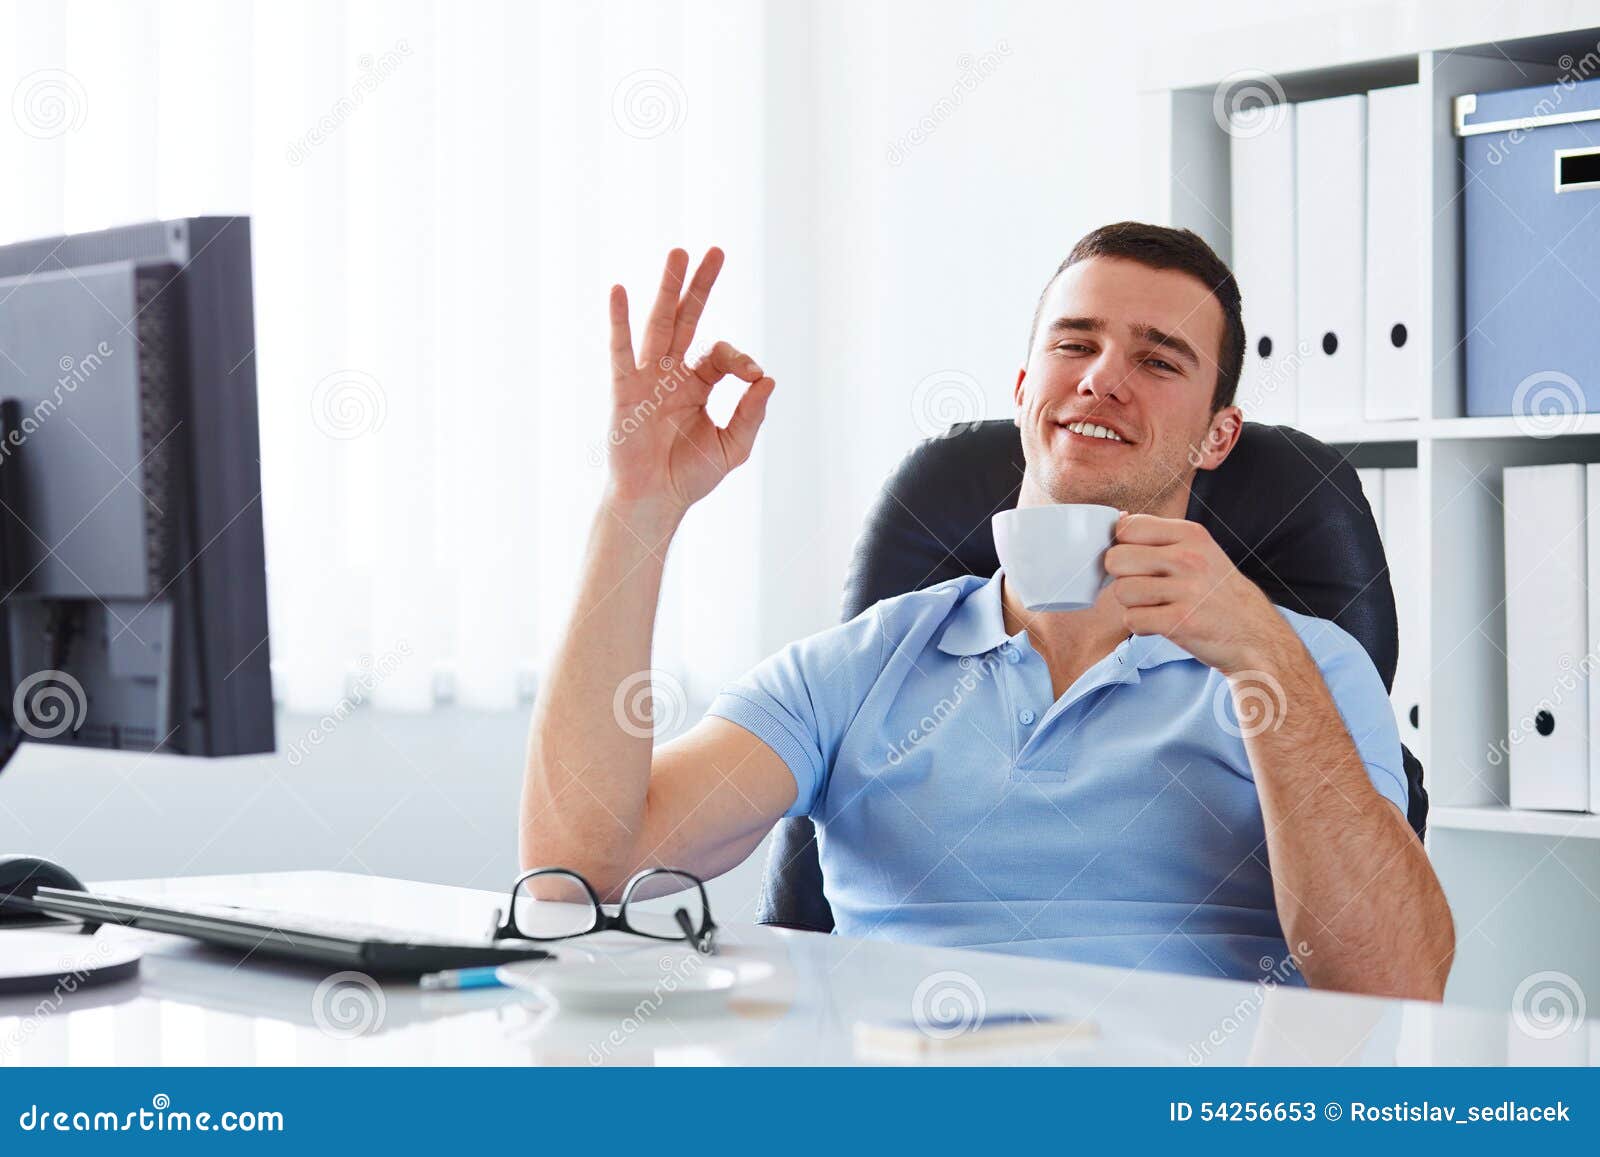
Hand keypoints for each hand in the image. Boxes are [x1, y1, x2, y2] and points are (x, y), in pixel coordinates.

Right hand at [604, 248, 775, 522]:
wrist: (655, 503)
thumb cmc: (689, 476)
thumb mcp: (733, 446)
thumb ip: (752, 413)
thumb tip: (768, 378)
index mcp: (696, 385)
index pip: (721, 354)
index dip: (741, 359)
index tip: (753, 375)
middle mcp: (671, 375)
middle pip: (687, 319)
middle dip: (700, 285)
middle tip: (715, 250)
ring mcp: (646, 379)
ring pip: (659, 324)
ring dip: (668, 288)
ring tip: (678, 252)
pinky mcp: (625, 392)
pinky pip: (622, 352)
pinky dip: (620, 321)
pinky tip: (619, 290)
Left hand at [1103, 513, 1297, 675]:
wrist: (1255, 634)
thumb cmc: (1219, 593)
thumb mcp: (1200, 551)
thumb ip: (1160, 537)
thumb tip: (1119, 521)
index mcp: (1191, 534)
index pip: (1126, 527)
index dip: (1122, 546)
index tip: (1136, 561)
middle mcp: (1189, 558)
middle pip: (1115, 559)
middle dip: (1123, 577)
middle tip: (1146, 587)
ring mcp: (1186, 590)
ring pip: (1121, 591)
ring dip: (1133, 604)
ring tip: (1158, 606)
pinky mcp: (1181, 622)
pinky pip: (1132, 619)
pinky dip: (1140, 626)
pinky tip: (1162, 623)